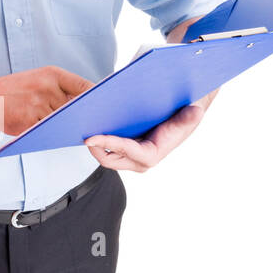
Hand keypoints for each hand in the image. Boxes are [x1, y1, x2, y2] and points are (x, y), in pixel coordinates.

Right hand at [0, 66, 92, 135]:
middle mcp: (47, 88)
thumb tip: (84, 102)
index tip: (105, 105)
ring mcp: (39, 105)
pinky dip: (52, 133)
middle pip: (76, 107)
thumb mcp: (38, 78)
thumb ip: (60, 88)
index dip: (96, 97)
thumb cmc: (15, 89)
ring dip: (68, 126)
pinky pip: (48, 130)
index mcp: (52, 74)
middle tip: (93, 122)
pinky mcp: (30, 121)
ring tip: (73, 129)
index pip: (83, 86)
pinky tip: (54, 133)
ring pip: (63, 121)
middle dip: (83, 115)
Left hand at [85, 88, 218, 171]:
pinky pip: (105, 147)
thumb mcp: (191, 113)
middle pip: (107, 158)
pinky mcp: (125, 148)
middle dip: (93, 146)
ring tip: (78, 124)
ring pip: (104, 154)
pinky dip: (97, 137)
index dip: (107, 145)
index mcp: (152, 154)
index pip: (125, 152)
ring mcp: (130, 156)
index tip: (90, 138)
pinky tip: (86, 121)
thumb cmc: (186, 114)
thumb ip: (190, 117)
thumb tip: (194, 112)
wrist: (186, 112)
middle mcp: (139, 160)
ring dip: (92, 142)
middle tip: (77, 128)